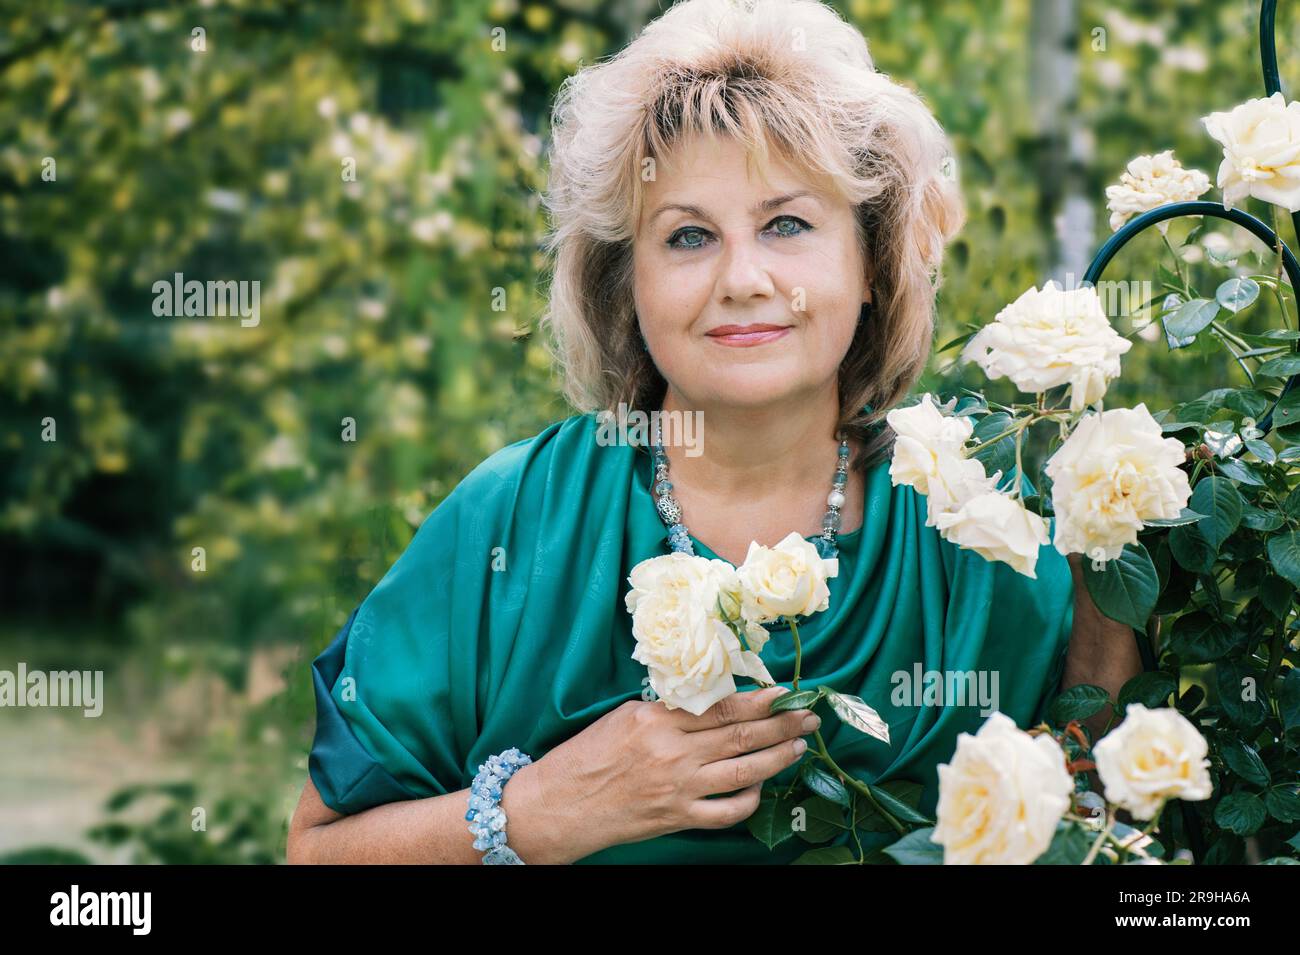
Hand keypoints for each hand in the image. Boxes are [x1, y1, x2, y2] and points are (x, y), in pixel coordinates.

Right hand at [519, 685, 817, 861]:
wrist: (559, 805)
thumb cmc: (587, 755)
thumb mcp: (624, 717)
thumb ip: (668, 709)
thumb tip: (708, 698)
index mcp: (657, 719)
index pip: (721, 706)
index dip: (759, 700)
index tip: (785, 693)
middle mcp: (672, 752)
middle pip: (741, 736)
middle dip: (782, 725)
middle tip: (810, 716)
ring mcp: (678, 788)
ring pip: (743, 772)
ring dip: (778, 758)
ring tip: (799, 746)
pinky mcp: (677, 818)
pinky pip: (727, 812)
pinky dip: (749, 798)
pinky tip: (759, 786)